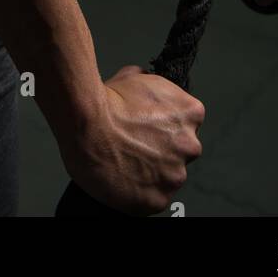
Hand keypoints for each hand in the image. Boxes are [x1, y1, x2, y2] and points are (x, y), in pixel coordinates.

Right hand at [60, 64, 204, 216]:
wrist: (86, 123)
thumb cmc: (107, 100)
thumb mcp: (133, 76)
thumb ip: (150, 84)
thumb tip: (144, 82)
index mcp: (190, 113)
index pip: (187, 123)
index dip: (166, 125)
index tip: (149, 128)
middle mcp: (190, 145)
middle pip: (181, 152)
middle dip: (162, 150)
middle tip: (135, 146)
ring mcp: (175, 175)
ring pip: (168, 177)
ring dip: (152, 173)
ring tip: (125, 163)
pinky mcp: (157, 199)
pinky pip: (153, 199)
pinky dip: (140, 193)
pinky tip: (122, 178)